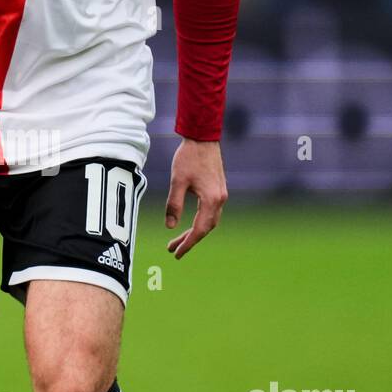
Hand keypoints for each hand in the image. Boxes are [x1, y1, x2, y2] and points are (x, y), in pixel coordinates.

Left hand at [165, 138, 227, 258]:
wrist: (203, 137)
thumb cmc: (189, 157)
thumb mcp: (177, 182)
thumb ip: (174, 205)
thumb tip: (170, 226)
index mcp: (211, 200)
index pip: (199, 229)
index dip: (188, 243)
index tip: (176, 253)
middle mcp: (220, 200)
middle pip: (205, 228)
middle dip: (189, 240)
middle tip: (172, 249)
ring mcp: (221, 194)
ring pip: (209, 221)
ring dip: (195, 231)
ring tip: (178, 240)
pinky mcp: (219, 189)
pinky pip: (211, 212)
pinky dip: (200, 221)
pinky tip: (190, 223)